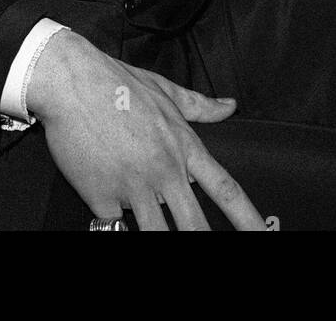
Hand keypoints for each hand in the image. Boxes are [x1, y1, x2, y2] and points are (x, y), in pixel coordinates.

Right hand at [25, 30, 266, 230]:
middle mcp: (164, 170)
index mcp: (182, 146)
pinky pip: (114, 226)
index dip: (248, 219)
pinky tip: (115, 223)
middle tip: (216, 254)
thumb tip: (230, 105)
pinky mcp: (101, 197)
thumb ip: (200, 106)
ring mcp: (133, 186)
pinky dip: (116, 227)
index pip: (225, 189)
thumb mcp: (165, 90)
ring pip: (157, 236)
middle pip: (196, 227)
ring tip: (157, 233)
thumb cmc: (116, 82)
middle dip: (205, 243)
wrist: (70, 81)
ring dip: (161, 240)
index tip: (264, 236)